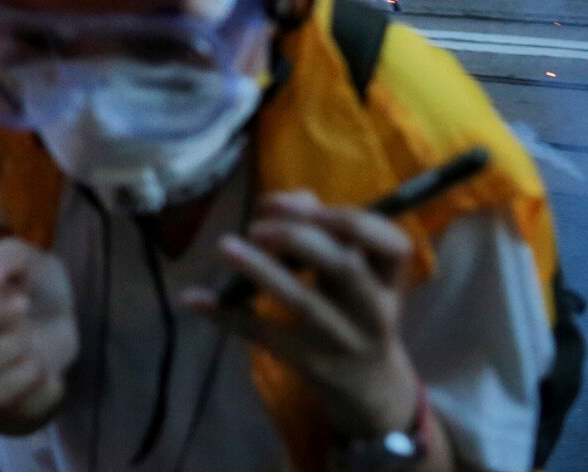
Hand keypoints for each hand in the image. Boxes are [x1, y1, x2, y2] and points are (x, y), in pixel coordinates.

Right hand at [0, 238, 77, 428]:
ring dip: (23, 376)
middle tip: (28, 330)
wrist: (55, 315)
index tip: (24, 303)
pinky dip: (44, 394)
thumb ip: (3, 257)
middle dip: (12, 346)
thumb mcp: (26, 257)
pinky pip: (20, 412)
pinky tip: (53, 374)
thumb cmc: (35, 282)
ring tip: (38, 358)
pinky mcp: (11, 399)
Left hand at [182, 191, 419, 439]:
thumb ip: (326, 231)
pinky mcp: (309, 364)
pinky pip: (265, 335)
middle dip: (297, 237)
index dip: (349, 219)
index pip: (393, 245)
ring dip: (260, 269)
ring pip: (303, 302)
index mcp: (389, 280)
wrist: (368, 385)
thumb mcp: (359, 274)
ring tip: (224, 246)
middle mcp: (374, 310)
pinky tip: (194, 298)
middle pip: (344, 267)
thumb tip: (284, 201)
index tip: (308, 203)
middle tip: (257, 227)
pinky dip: (227, 315)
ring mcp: (342, 340)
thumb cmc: (354, 307)